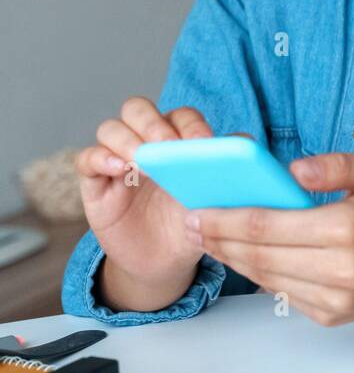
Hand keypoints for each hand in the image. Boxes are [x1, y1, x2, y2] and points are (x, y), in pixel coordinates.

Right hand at [75, 97, 213, 287]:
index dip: (190, 125)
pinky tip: (118, 170)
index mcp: (177, 140)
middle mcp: (145, 142)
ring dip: (127, 140)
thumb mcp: (213, 202)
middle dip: (153, 124)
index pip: (180, 115)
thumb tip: (247, 147)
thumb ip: (228, 173)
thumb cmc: (191, 224)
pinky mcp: (95, 184)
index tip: (202, 144)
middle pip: (138, 109)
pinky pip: (87, 159)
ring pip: (110, 128)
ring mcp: (117, 160)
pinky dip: (99, 158)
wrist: (164, 263)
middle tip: (167, 148)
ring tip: (142, 162)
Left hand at [186, 151, 353, 325]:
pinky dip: (258, 274)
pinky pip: (282, 293)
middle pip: (258, 255)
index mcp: (346, 228)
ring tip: (209, 238)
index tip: (197, 210)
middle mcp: (339, 269)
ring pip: (265, 277)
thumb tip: (293, 169)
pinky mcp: (331, 315)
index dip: (225, 220)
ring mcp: (334, 298)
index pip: (267, 226)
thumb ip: (337, 163)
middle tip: (191, 223)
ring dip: (232, 258)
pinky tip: (243, 257)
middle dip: (218, 239)